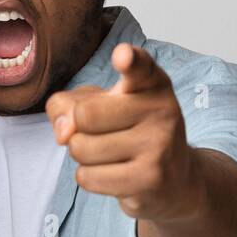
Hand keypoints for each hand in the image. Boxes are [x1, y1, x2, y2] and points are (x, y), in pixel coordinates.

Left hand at [45, 43, 205, 221]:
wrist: (173, 180)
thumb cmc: (127, 132)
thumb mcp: (98, 106)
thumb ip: (67, 104)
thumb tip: (63, 132)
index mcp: (151, 84)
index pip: (140, 67)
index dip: (129, 60)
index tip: (123, 56)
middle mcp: (161, 110)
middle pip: (84, 115)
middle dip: (78, 130)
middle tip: (103, 134)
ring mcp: (158, 146)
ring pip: (81, 149)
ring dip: (83, 156)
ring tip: (110, 155)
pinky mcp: (149, 179)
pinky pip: (88, 177)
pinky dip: (89, 178)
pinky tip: (113, 174)